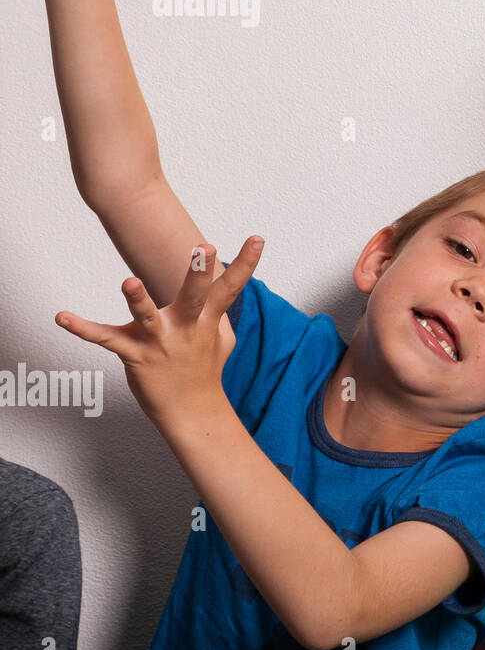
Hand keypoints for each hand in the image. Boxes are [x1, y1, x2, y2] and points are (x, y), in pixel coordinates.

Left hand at [54, 237, 262, 425]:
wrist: (191, 411)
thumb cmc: (204, 371)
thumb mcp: (222, 341)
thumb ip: (220, 315)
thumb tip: (224, 298)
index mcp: (208, 320)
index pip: (230, 287)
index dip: (246, 262)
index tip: (257, 238)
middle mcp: (186, 328)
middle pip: (195, 296)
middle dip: (199, 272)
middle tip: (204, 248)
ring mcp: (160, 342)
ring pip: (148, 317)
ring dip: (138, 299)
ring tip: (129, 281)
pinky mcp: (134, 355)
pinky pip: (106, 339)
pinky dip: (82, 328)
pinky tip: (62, 316)